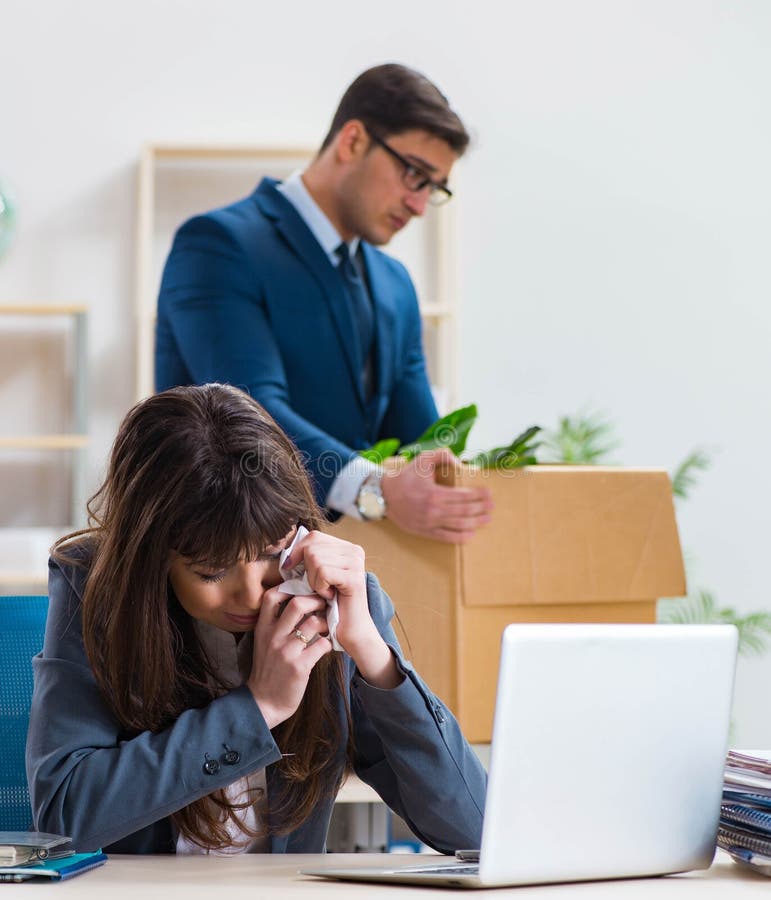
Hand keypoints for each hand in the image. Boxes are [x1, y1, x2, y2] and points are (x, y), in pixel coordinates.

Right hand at [247, 589, 331, 728]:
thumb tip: (301, 604)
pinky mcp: (299, 666)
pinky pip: (322, 645)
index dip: (290, 587)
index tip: (303, 590)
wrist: (263, 703)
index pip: (272, 596)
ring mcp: (286, 651)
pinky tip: (326, 647)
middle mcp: (273, 636)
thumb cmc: (268, 671)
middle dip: (316, 600)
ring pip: (313, 622)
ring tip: (326, 627)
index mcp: (263, 628)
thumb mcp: (264, 644)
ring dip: (325, 622)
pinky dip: (328, 643)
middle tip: (324, 604)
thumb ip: (277, 625)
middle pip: (297, 603)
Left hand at [282, 531, 400, 688]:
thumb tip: (285, 548)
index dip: (297, 551)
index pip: (313, 536)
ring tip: (324, 592)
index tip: (291, 569)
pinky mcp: (354, 578)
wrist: (349, 631)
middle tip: (315, 586)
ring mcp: (356, 563)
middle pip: (312, 546)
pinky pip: (323, 572)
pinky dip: (319, 586)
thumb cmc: (330, 606)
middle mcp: (354, 551)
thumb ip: (308, 559)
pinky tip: (328, 596)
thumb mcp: (316, 577)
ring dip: (312, 580)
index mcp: (346, 547)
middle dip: (305, 569)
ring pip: (315, 558)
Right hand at [381, 449, 492, 542]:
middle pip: (464, 511)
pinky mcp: (425, 531)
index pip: (463, 495)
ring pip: (458, 525)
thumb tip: (458, 460)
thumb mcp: (422, 460)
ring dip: (476, 522)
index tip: (488, 493)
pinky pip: (446, 537)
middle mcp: (433, 510)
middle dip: (481, 508)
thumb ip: (441, 455)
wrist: (384, 496)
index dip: (478, 495)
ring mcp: (429, 523)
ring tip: (487, 519)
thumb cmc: (406, 477)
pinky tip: (471, 534)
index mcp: (434, 493)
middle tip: (492, 505)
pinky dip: (460, 537)